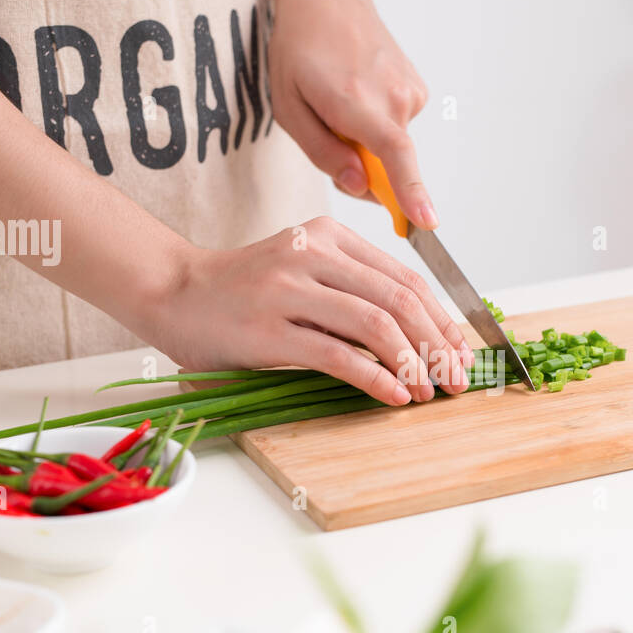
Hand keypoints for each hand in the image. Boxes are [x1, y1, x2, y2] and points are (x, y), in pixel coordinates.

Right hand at [152, 218, 473, 404]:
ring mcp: (288, 290)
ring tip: (428, 392)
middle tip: (457, 379)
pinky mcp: (268, 330)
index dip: (443, 319)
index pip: (405, 278)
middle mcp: (312, 254)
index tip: (461, 352)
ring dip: (412, 364)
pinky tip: (394, 396)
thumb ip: (352, 291)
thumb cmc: (242, 294)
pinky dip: (376, 378)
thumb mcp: (304, 274)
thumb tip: (421, 337)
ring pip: (375, 324)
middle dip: (437, 344)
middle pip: (399, 300)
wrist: (171, 292)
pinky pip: (337, 355)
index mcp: (328, 236)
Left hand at [267, 0, 435, 228]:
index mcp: (355, 101)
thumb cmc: (300, 51)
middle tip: (331, 139)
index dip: (411, 192)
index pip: (395, 154)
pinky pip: (397, 129)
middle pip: (389, 165)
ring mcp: (411, 92)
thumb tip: (359, 184)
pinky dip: (377, 125)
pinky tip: (360, 95)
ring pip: (392, 147)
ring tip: (342, 104)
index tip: (428, 221)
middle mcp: (393, 96)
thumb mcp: (289, 109)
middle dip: (363, 173)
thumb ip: (323, 153)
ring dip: (367, 144)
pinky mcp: (418, 91)